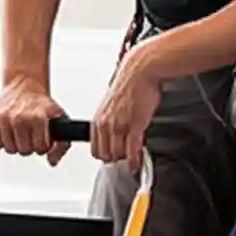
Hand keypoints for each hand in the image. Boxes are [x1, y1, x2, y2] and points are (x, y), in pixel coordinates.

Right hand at [0, 77, 71, 165]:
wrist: (25, 84)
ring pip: (8, 148)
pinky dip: (0, 140)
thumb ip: (61, 144)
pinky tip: (7, 131)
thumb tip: (52, 160)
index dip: (42, 145)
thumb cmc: (41, 104)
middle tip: (30, 135)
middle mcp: (19, 117)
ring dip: (14, 144)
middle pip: (24, 151)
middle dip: (29, 145)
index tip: (42, 137)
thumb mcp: (59, 119)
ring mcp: (3, 117)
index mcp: (37, 117)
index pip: (40, 148)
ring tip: (19, 132)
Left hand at [91, 55, 162, 173]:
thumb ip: (109, 120)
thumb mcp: (112, 105)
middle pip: (105, 155)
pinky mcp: (135, 125)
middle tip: (124, 157)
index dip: (105, 155)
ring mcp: (119, 126)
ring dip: (126, 159)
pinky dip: (134, 161)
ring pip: (118, 155)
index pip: (95, 149)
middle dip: (115, 159)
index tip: (112, 156)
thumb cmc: (129, 84)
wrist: (140, 71)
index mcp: (98, 119)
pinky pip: (132, 150)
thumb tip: (112, 134)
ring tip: (133, 156)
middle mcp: (106, 124)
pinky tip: (136, 164)